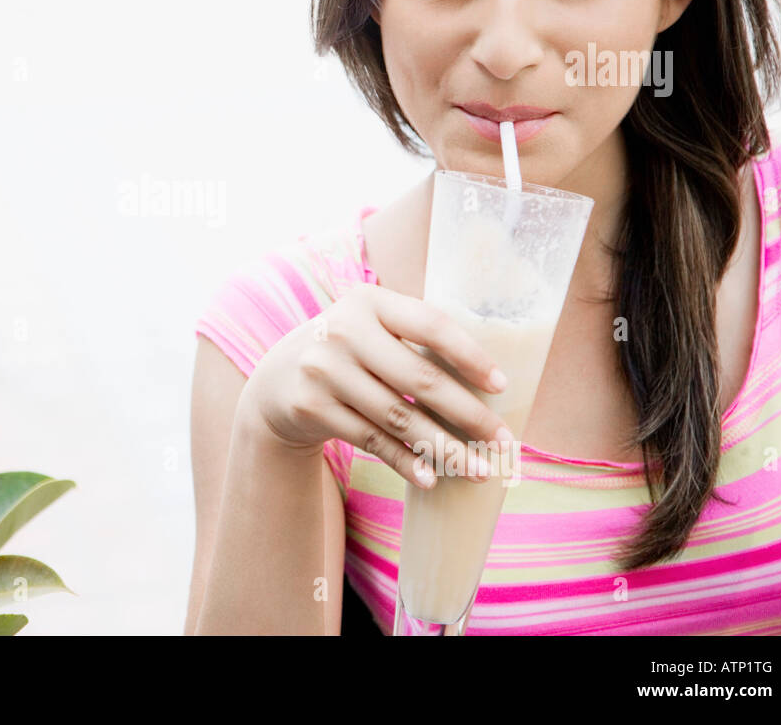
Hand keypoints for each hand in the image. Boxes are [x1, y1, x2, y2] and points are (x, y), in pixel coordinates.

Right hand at [239, 283, 512, 486]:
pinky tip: (432, 478)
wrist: (277, 380)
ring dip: (445, 448)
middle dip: (468, 414)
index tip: (502, 386)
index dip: (470, 356)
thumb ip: (415, 337)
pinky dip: (406, 461)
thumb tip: (492, 382)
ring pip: (398, 417)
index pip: (430, 324)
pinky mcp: (311, 406)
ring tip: (480, 470)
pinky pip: (371, 440)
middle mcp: (343, 331)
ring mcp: (323, 369)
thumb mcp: (370, 326)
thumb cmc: (348, 352)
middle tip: (503, 441)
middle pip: (419, 378)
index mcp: (369, 301)